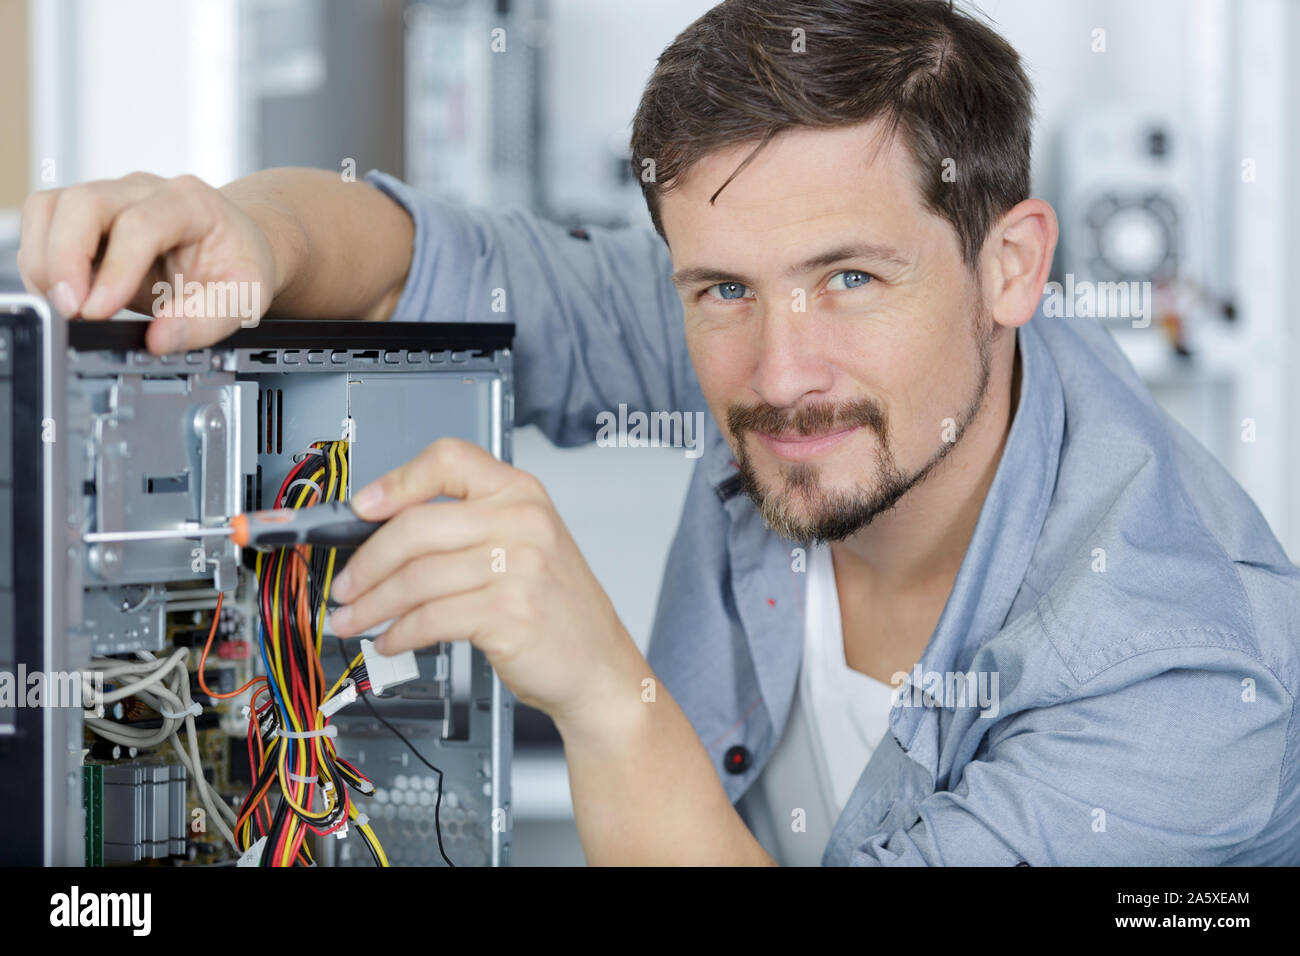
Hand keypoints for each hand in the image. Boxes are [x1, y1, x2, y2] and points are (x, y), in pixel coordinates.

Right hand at [17, 172, 276, 353]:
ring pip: (52, 208)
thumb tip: (160, 339)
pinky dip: (43, 261)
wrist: (235, 242)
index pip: (139, 225)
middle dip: (64, 259)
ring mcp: (111, 197)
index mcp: (190, 203)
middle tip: (70, 309)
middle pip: (83, 203)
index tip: (97, 311)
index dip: (114, 270)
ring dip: (46, 259)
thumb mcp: (246, 297)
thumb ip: (208, 320)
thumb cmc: (239, 262)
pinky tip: (66, 293)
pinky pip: (45, 225)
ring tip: (66, 305)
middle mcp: (144, 190)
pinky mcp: (86, 215)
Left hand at [326, 437, 645, 731]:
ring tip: (355, 619)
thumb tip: (383, 533)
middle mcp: (522, 522)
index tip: (363, 507)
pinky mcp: (508, 614)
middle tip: (344, 584)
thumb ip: (469, 526)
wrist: (601, 666)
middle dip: (366, 562)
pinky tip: (392, 639)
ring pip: (416, 578)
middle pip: (416, 526)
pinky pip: (431, 619)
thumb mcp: (526, 544)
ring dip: (373, 605)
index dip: (397, 480)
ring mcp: (518, 567)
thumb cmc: (558, 609)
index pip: (448, 460)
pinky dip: (399, 633)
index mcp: (522, 493)